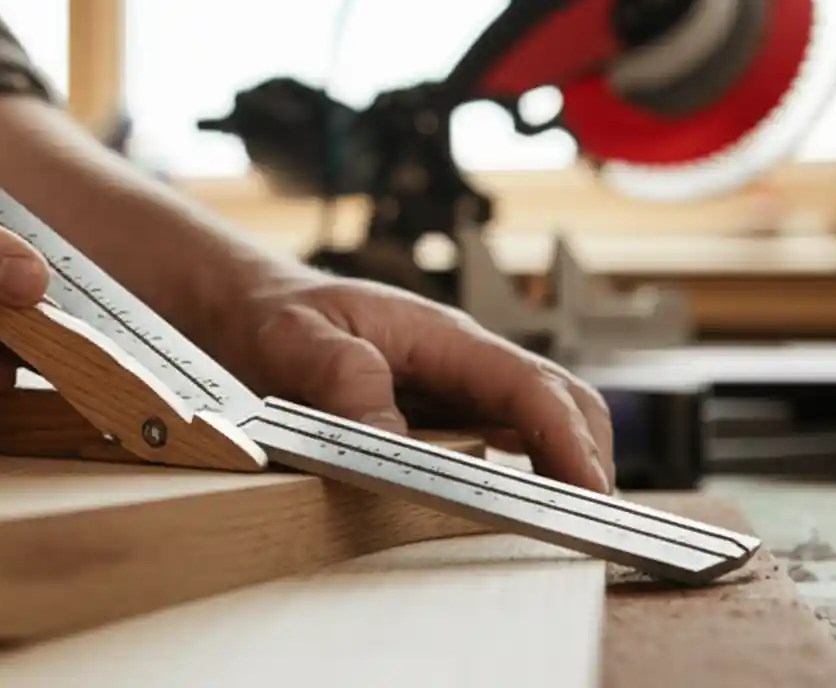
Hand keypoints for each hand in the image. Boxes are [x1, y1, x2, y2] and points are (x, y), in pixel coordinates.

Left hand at [224, 273, 613, 492]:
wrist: (249, 307)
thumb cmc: (274, 315)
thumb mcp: (293, 339)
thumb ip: (341, 377)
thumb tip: (390, 437)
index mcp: (438, 335)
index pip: (526, 383)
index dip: (565, 438)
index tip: (585, 491)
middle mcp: (459, 360)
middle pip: (558, 401)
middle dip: (585, 457)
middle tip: (586, 525)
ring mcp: (454, 387)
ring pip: (536, 422)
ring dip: (560, 470)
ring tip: (564, 526)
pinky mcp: (438, 414)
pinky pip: (496, 442)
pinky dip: (519, 475)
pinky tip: (511, 507)